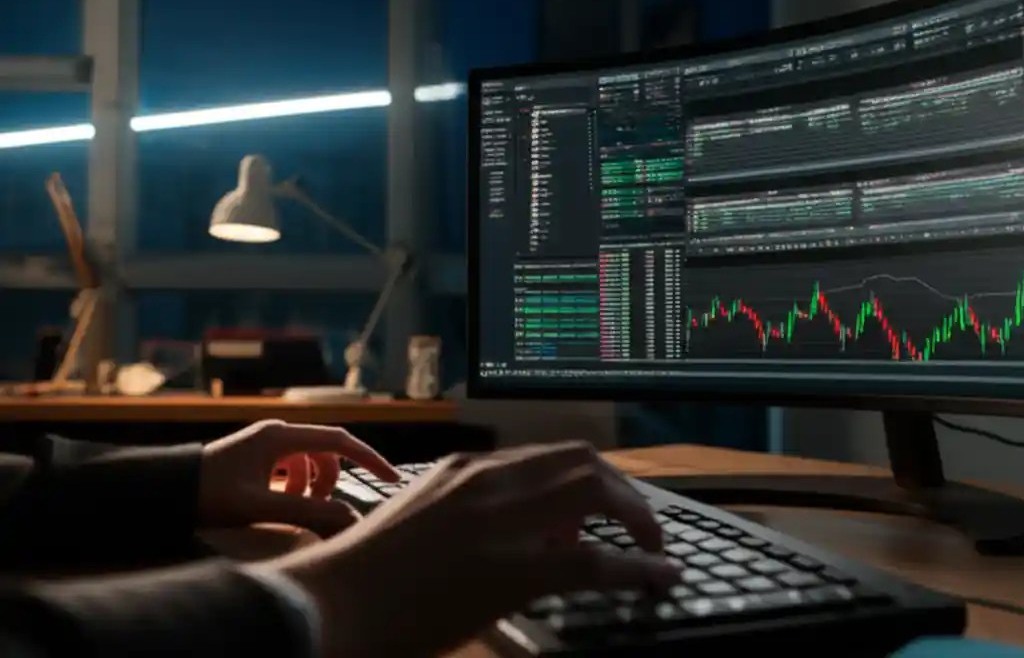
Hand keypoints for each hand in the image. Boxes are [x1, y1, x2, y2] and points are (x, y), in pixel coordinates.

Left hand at [199, 420, 400, 535]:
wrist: (164, 491)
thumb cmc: (209, 496)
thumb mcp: (262, 507)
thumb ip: (308, 512)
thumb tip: (349, 517)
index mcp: (281, 437)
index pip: (340, 441)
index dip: (369, 458)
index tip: (391, 478)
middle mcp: (276, 434)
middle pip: (326, 452)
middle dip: (333, 482)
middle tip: (326, 510)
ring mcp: (265, 444)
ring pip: (310, 461)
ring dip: (314, 486)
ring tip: (298, 510)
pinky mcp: (255, 457)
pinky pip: (292, 467)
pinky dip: (297, 486)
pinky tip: (281, 505)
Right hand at [261, 441, 679, 657]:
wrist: (329, 603)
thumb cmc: (366, 575)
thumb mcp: (424, 520)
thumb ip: (473, 513)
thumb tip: (529, 535)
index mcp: (467, 469)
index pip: (550, 455)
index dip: (593, 479)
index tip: (610, 505)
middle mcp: (487, 481)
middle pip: (583, 461)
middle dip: (624, 490)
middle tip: (642, 526)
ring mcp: (499, 521)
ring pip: (595, 493)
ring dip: (636, 518)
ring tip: (652, 548)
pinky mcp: (508, 569)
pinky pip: (593, 561)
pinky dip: (637, 567)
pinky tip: (659, 577)